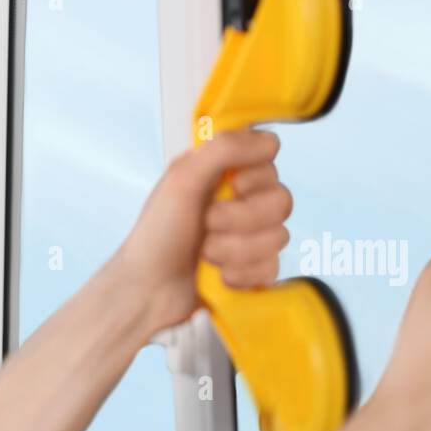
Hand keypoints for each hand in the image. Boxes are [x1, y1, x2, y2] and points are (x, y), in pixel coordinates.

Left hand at [108, 129, 291, 334]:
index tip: (231, 184)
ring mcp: (253, 236)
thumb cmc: (157, 233)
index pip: (270, 154)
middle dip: (240, 218)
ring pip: (278, 237)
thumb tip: (269, 141)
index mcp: (226, 170)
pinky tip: (218, 276)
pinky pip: (271, 268)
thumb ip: (223, 148)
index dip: (255, 174)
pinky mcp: (256, 270)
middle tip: (206, 224)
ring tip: (205, 254)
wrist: (148, 290)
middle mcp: (244, 199)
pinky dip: (241, 274)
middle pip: (281, 200)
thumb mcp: (181, 179)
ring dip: (235, 249)